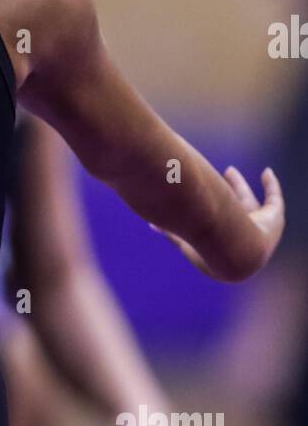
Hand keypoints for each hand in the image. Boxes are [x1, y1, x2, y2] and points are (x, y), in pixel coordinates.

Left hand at [150, 166, 284, 277]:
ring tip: (234, 169)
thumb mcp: (183, 238)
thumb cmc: (206, 247)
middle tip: (227, 171)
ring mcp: (256, 227)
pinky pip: (275, 200)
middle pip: (234, 207)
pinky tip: (267, 171)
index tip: (204, 186)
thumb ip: (169, 231)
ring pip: (250, 203)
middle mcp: (238, 233)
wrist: (235, 257)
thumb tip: (149, 224)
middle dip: (230, 189)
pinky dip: (272, 185)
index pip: (215, 218)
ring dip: (241, 186)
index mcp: (221, 239)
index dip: (210, 203)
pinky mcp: (273, 220)